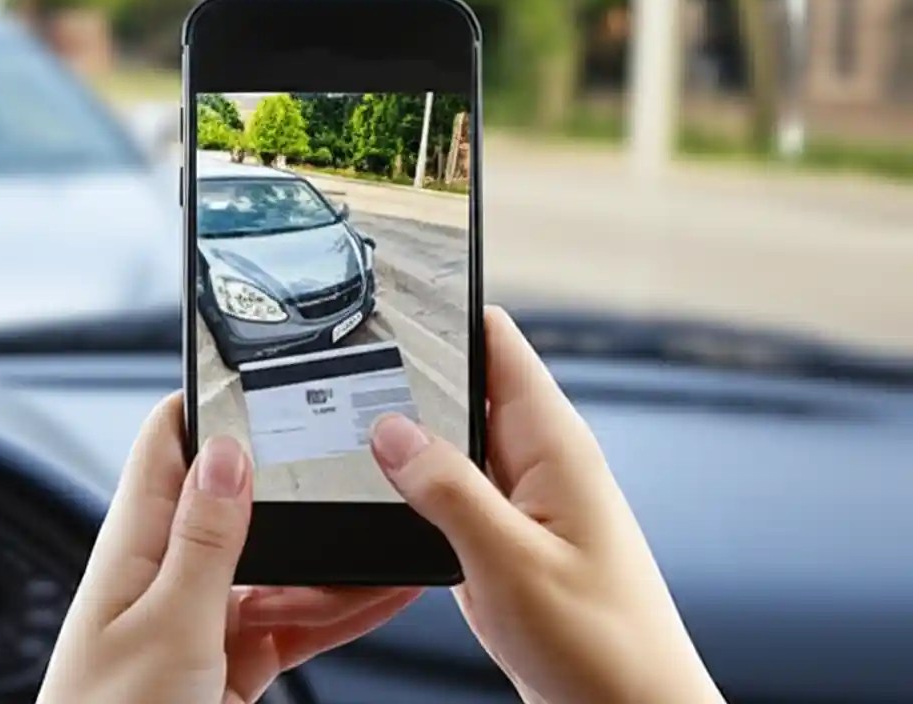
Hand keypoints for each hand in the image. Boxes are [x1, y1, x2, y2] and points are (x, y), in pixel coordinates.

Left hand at [36, 393, 420, 703]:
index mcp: (135, 547)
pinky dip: (335, 613)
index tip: (266, 374)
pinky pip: (288, 622)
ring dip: (329, 556)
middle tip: (354, 456)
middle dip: (294, 481)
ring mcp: (199, 619)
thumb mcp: (169, 629)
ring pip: (276, 567)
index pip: (167, 444)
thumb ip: (204, 543)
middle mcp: (165, 574)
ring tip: (389, 535)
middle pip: (238, 503)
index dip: (210, 401)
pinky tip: (378, 597)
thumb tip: (225, 454)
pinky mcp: (226, 662)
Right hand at [367, 307, 724, 703]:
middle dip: (408, 376)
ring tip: (343, 424)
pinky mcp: (503, 538)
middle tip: (338, 368)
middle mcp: (537, 461)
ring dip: (407, 435)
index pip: (499, 342)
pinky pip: (450, 492)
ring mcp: (519, 500)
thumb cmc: (602, 645)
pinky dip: (414, 486)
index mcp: (554, 445)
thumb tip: (389, 430)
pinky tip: (378, 491)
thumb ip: (448, 490)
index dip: (447, 311)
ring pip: (451, 442)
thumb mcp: (512, 561)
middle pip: (464, 388)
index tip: (388, 297)